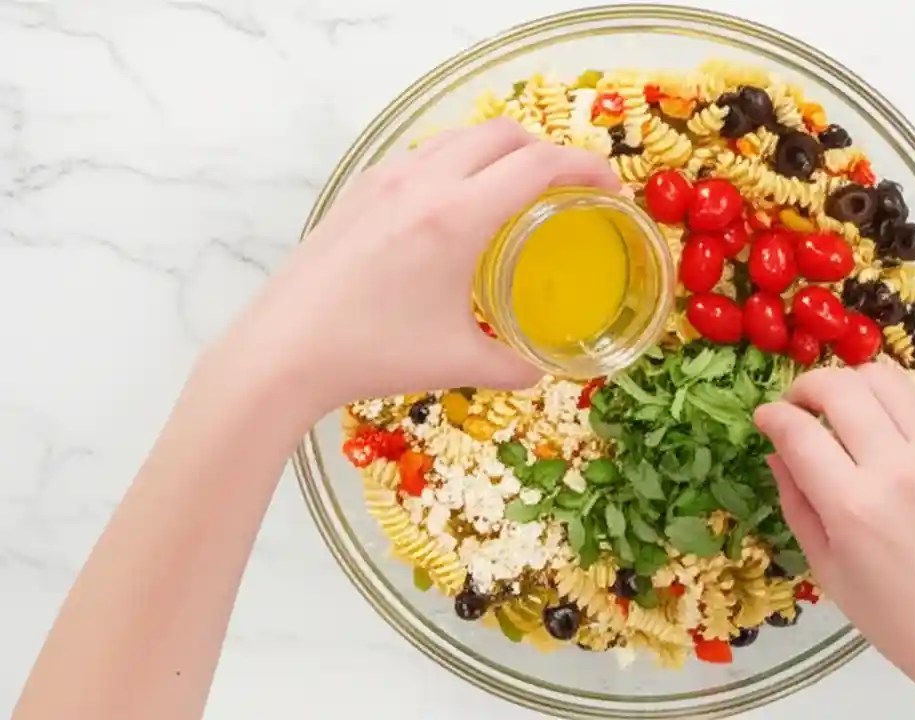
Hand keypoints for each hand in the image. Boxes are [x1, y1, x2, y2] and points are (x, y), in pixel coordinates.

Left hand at [216, 119, 620, 416]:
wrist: (282, 350)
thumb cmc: (372, 354)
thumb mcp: (453, 361)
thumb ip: (509, 365)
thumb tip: (539, 371)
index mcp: (456, 216)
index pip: (537, 165)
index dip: (584, 167)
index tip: (609, 187)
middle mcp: (422, 181)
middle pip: (502, 134)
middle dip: (546, 150)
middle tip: (567, 185)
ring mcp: (384, 179)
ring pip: (458, 137)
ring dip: (499, 150)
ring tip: (515, 188)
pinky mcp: (358, 190)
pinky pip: (422, 154)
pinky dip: (457, 162)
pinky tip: (454, 204)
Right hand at [755, 363, 914, 718]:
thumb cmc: (900, 620)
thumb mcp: (830, 572)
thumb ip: (798, 506)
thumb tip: (778, 453)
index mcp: (852, 507)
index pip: (798, 431)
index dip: (771, 416)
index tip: (764, 419)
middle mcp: (897, 468)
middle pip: (840, 388)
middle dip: (806, 387)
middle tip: (798, 407)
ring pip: (888, 378)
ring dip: (853, 382)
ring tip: (843, 406)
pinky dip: (900, 397)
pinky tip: (889, 421)